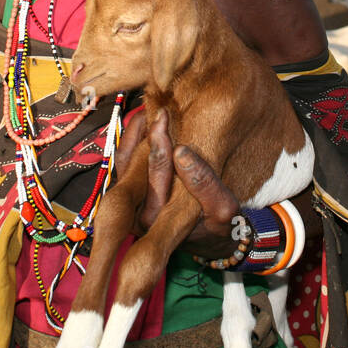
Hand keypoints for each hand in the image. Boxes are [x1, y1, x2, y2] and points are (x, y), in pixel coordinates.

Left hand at [116, 111, 241, 258]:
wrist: (212, 236)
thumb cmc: (220, 224)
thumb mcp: (223, 208)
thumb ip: (205, 183)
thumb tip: (182, 152)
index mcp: (158, 219)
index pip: (156, 178)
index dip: (162, 149)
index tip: (168, 123)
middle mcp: (138, 212)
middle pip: (137, 166)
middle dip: (150, 137)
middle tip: (163, 113)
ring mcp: (133, 203)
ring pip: (127, 161)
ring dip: (138, 133)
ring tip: (152, 110)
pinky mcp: (132, 191)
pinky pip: (125, 160)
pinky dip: (133, 138)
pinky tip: (144, 119)